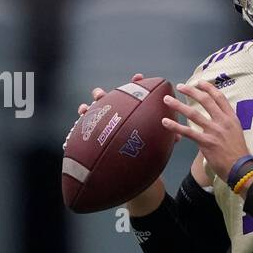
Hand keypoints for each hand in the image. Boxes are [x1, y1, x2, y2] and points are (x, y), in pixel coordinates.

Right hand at [76, 74, 171, 213]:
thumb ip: (166, 138)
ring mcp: (104, 127)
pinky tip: (75, 128)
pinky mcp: (97, 140)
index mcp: (133, 115)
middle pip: (108, 102)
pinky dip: (80, 130)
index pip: (134, 96)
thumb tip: (177, 136)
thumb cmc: (149, 155)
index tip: (138, 78)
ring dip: (88, 109)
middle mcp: (116, 118)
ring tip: (86, 107)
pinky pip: (85, 134)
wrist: (138, 174)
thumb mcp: (158, 145)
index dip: (135, 86)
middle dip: (103, 95)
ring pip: (94, 114)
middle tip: (101, 93)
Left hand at [161, 81, 250, 181]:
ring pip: (193, 114)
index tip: (199, 82)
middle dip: (191, 91)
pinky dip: (175, 126)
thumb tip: (213, 121)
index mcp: (231, 118)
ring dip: (178, 105)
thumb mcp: (236, 133)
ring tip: (167, 99)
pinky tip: (165, 122)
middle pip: (205, 100)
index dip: (209, 88)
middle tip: (181, 86)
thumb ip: (224, 125)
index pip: (219, 98)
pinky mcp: (206, 142)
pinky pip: (187, 132)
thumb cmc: (238, 153)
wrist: (240, 168)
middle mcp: (222, 122)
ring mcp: (214, 131)